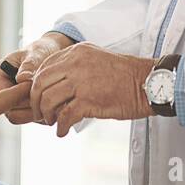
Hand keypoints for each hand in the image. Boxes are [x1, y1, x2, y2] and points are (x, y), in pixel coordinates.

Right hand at [0, 31, 75, 124]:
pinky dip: (42, 114)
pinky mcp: (24, 108)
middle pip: (9, 111)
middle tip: (46, 99)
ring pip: (20, 118)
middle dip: (28, 106)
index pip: (2, 96)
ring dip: (36, 112)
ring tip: (51, 102)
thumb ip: (29, 65)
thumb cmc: (42, 49)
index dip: (18, 96)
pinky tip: (54, 105)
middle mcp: (3, 90)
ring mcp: (12, 101)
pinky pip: (30, 119)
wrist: (52, 53)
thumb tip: (21, 78)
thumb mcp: (35, 53)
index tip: (35, 89)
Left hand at [29, 42, 155, 135]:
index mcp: (76, 52)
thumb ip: (74, 67)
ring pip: (48, 99)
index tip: (39, 98)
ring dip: (46, 115)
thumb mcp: (95, 59)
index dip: (36, 85)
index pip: (43, 67)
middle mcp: (75, 63)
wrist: (148, 82)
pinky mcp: (89, 99)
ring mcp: (81, 81)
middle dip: (36, 101)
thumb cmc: (124, 76)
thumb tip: (55, 85)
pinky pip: (65, 115)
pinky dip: (60, 126)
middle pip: (40, 83)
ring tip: (53, 122)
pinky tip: (62, 132)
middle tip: (41, 113)